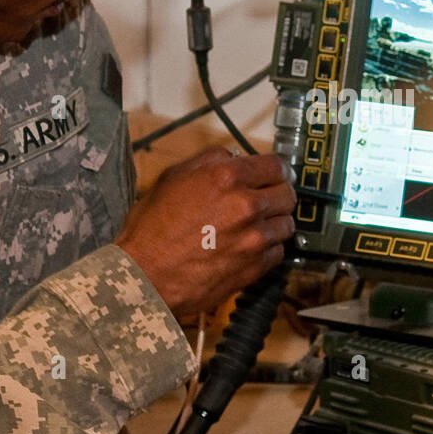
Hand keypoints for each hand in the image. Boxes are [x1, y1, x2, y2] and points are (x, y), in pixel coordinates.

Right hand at [114, 146, 296, 317]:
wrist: (144, 276)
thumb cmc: (150, 229)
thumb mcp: (172, 178)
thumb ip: (209, 161)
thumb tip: (233, 157)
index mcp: (227, 177)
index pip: (277, 165)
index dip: (276, 169)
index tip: (275, 174)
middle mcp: (247, 206)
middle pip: (288, 194)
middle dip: (278, 194)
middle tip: (266, 199)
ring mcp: (254, 239)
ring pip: (287, 224)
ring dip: (275, 223)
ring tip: (257, 226)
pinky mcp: (255, 267)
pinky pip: (278, 252)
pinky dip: (269, 249)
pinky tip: (250, 247)